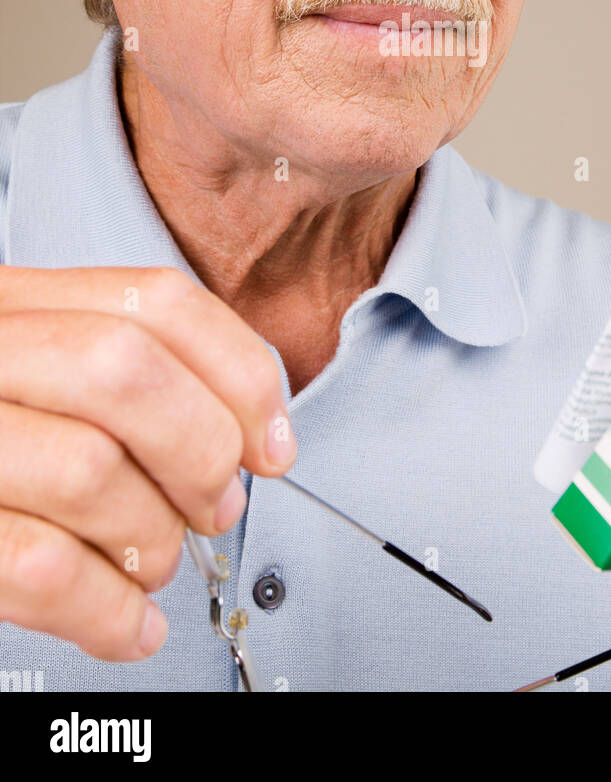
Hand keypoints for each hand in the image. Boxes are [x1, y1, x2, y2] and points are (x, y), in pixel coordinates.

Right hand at [0, 265, 295, 662]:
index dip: (238, 371)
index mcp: (10, 303)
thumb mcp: (34, 373)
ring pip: (90, 472)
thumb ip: (123, 378)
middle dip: (201, 450)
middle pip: (126, 372)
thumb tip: (253, 432)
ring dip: (153, 539)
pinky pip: (41, 570)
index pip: (153, 300)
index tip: (271, 439)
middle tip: (216, 502)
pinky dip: (111, 614)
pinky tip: (130, 625)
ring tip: (153, 561)